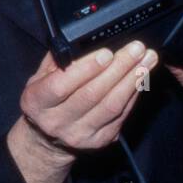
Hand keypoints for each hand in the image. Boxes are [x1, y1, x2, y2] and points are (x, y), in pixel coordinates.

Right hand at [7, 41, 156, 182]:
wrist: (47, 138)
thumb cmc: (46, 100)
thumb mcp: (40, 77)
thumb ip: (58, 59)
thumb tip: (85, 41)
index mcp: (36, 102)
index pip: (61, 86)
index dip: (86, 69)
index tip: (107, 53)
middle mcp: (55, 122)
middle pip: (92, 94)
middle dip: (119, 68)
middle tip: (136, 49)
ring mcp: (79, 135)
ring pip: (111, 106)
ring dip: (132, 81)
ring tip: (146, 61)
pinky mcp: (99, 141)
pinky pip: (121, 115)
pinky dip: (133, 94)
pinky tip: (141, 78)